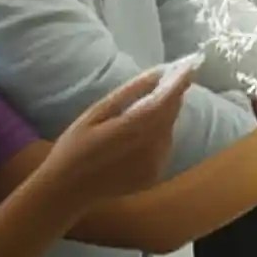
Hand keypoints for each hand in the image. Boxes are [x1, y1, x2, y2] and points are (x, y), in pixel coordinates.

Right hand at [41, 67, 191, 203]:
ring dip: (164, 117)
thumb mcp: (96, 113)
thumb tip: (157, 74)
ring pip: (169, 130)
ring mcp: (155, 164)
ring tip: (146, 110)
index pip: (167, 100)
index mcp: (134, 128)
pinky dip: (159, 135)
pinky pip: (164, 147)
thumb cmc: (75, 146)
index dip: (180, 82)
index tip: (190, 66)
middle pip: (171, 114)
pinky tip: (138, 136)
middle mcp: (151, 147)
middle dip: (172, 96)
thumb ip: (129, 93)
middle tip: (169, 80)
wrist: (66, 190)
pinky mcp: (155, 175)